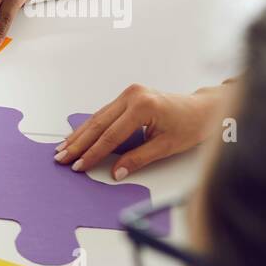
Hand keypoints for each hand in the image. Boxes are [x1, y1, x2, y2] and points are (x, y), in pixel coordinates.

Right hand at [55, 84, 225, 179]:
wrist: (203, 109)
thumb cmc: (190, 125)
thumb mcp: (166, 147)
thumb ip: (138, 159)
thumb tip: (116, 172)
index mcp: (143, 106)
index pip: (111, 136)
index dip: (93, 153)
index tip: (79, 165)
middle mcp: (132, 96)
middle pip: (98, 124)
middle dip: (78, 143)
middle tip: (62, 158)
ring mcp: (129, 94)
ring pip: (97, 117)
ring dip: (79, 135)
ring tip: (63, 149)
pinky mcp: (127, 96)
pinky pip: (103, 114)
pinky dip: (89, 127)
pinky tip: (77, 136)